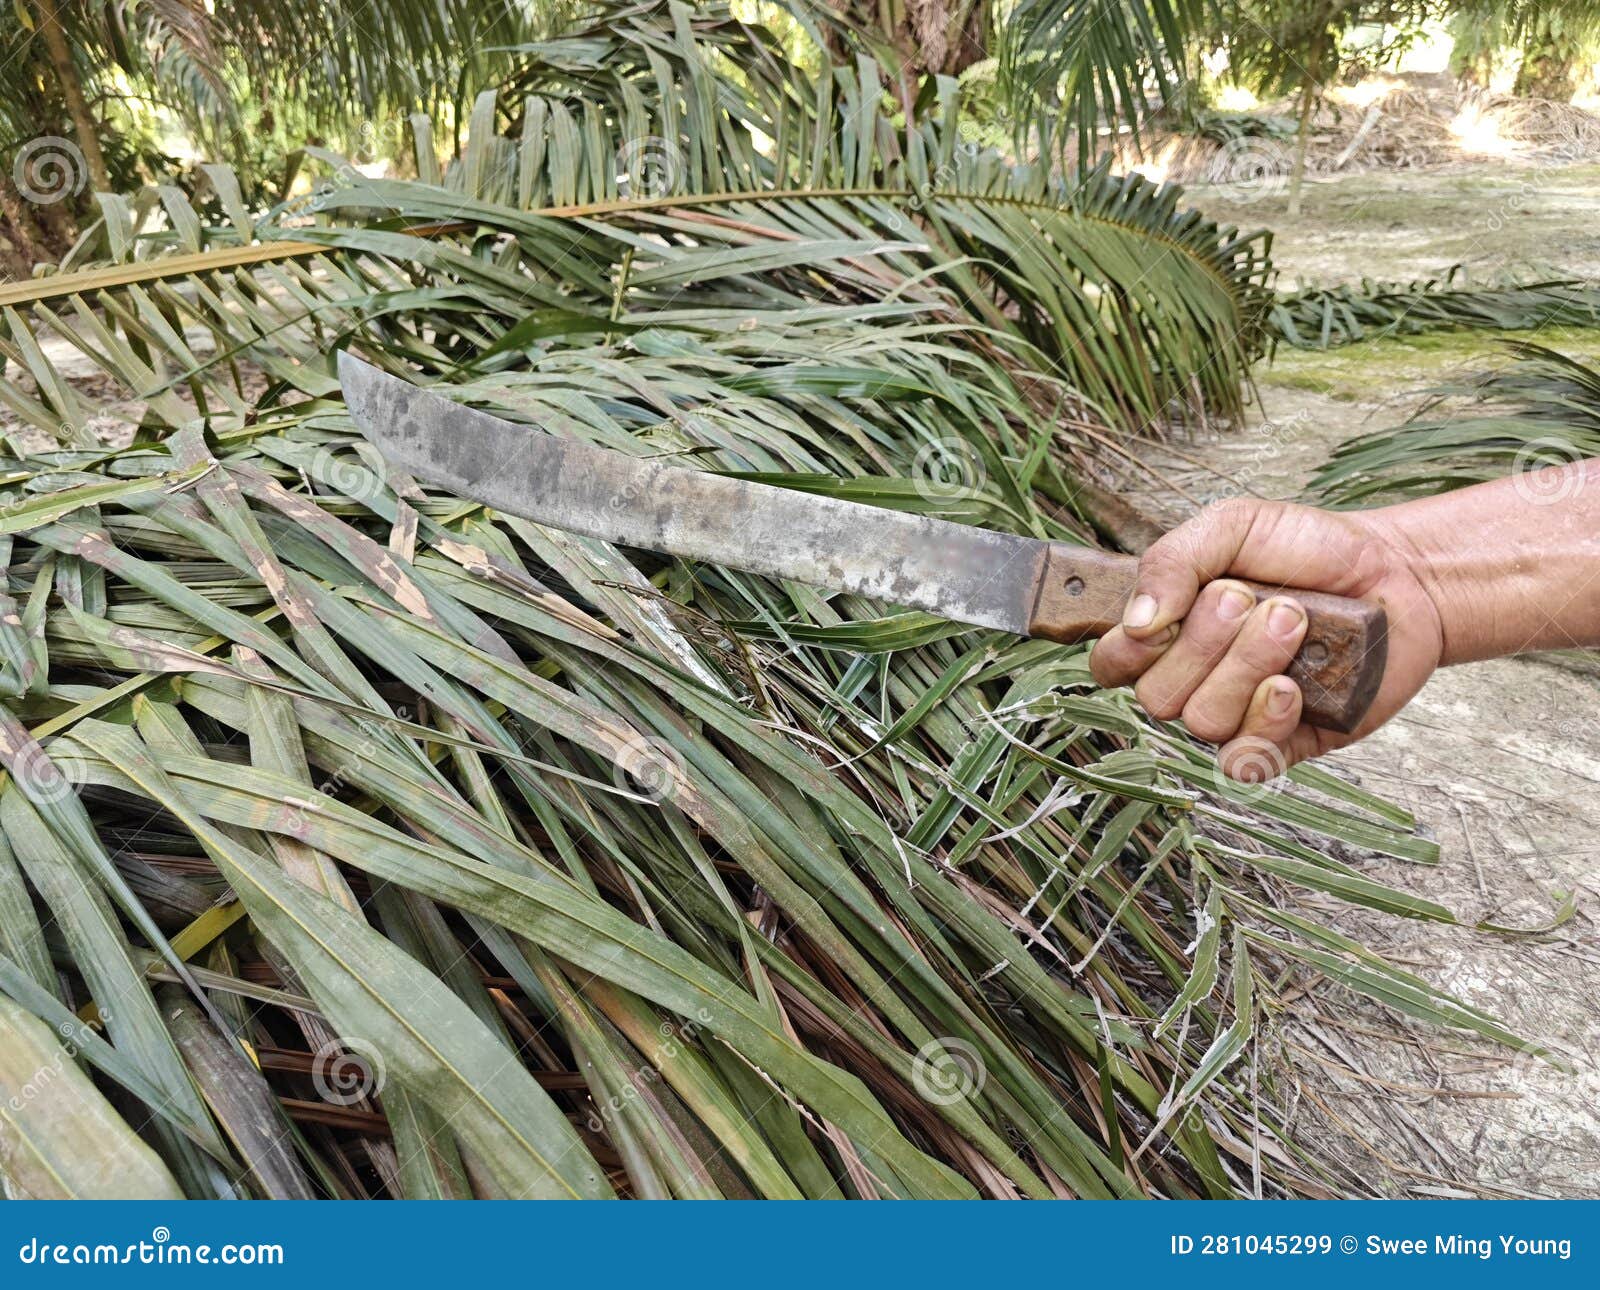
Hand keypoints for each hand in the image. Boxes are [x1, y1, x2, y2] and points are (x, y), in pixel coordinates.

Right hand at [1089, 497, 1445, 779]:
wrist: (1395, 573)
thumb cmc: (1307, 549)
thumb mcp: (1233, 525)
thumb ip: (1172, 560)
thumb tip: (1134, 621)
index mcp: (1168, 630)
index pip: (1111, 664)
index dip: (1130, 649)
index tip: (1174, 610)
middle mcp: (1193, 678)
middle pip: (1157, 696)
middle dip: (1208, 642)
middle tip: (1254, 599)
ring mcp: (1235, 714)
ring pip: (1203, 721)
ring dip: (1249, 666)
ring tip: (1295, 624)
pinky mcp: (1282, 743)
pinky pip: (1244, 760)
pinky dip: (1267, 723)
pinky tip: (1294, 686)